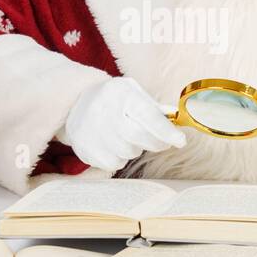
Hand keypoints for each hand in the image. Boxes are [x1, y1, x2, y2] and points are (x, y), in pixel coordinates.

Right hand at [59, 76, 185, 172]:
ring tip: (127, 137)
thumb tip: (178, 120)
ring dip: (135, 149)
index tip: (180, 141)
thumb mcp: (134, 93)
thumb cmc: (114, 99)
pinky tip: (114, 145)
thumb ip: (155, 108)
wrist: (75, 103)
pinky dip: (120, 158)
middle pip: (138, 137)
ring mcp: (91, 131)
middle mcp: (103, 110)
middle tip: (162, 141)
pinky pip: (113, 164)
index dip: (166, 131)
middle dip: (156, 142)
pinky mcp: (84, 149)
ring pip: (127, 153)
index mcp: (120, 93)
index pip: (147, 115)